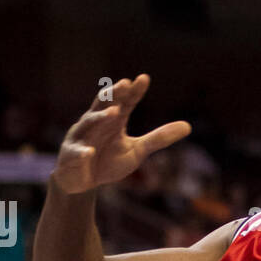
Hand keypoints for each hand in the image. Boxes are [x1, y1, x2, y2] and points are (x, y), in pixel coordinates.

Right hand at [53, 75, 190, 194]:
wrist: (81, 181)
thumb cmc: (108, 161)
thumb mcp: (137, 151)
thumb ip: (159, 138)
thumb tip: (188, 126)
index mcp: (113, 121)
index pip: (125, 102)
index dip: (134, 92)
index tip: (144, 79)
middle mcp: (95, 123)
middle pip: (104, 104)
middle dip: (114, 94)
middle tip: (125, 84)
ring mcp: (82, 138)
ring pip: (89, 123)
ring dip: (101, 117)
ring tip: (114, 112)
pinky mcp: (72, 156)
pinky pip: (78, 153)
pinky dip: (83, 152)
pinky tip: (90, 152)